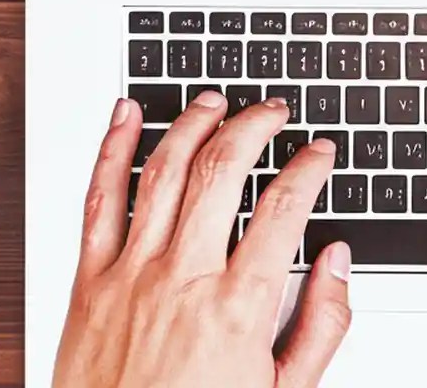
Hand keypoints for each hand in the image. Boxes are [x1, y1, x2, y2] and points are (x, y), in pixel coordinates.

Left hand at [53, 91, 352, 387]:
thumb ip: (322, 325)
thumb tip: (338, 264)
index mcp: (237, 307)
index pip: (283, 209)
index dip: (308, 168)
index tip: (318, 153)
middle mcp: (182, 279)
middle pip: (222, 171)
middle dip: (254, 126)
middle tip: (271, 112)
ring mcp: (130, 274)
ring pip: (163, 172)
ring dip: (192, 123)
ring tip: (213, 101)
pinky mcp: (87, 281)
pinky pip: (98, 199)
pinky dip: (112, 149)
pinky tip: (126, 117)